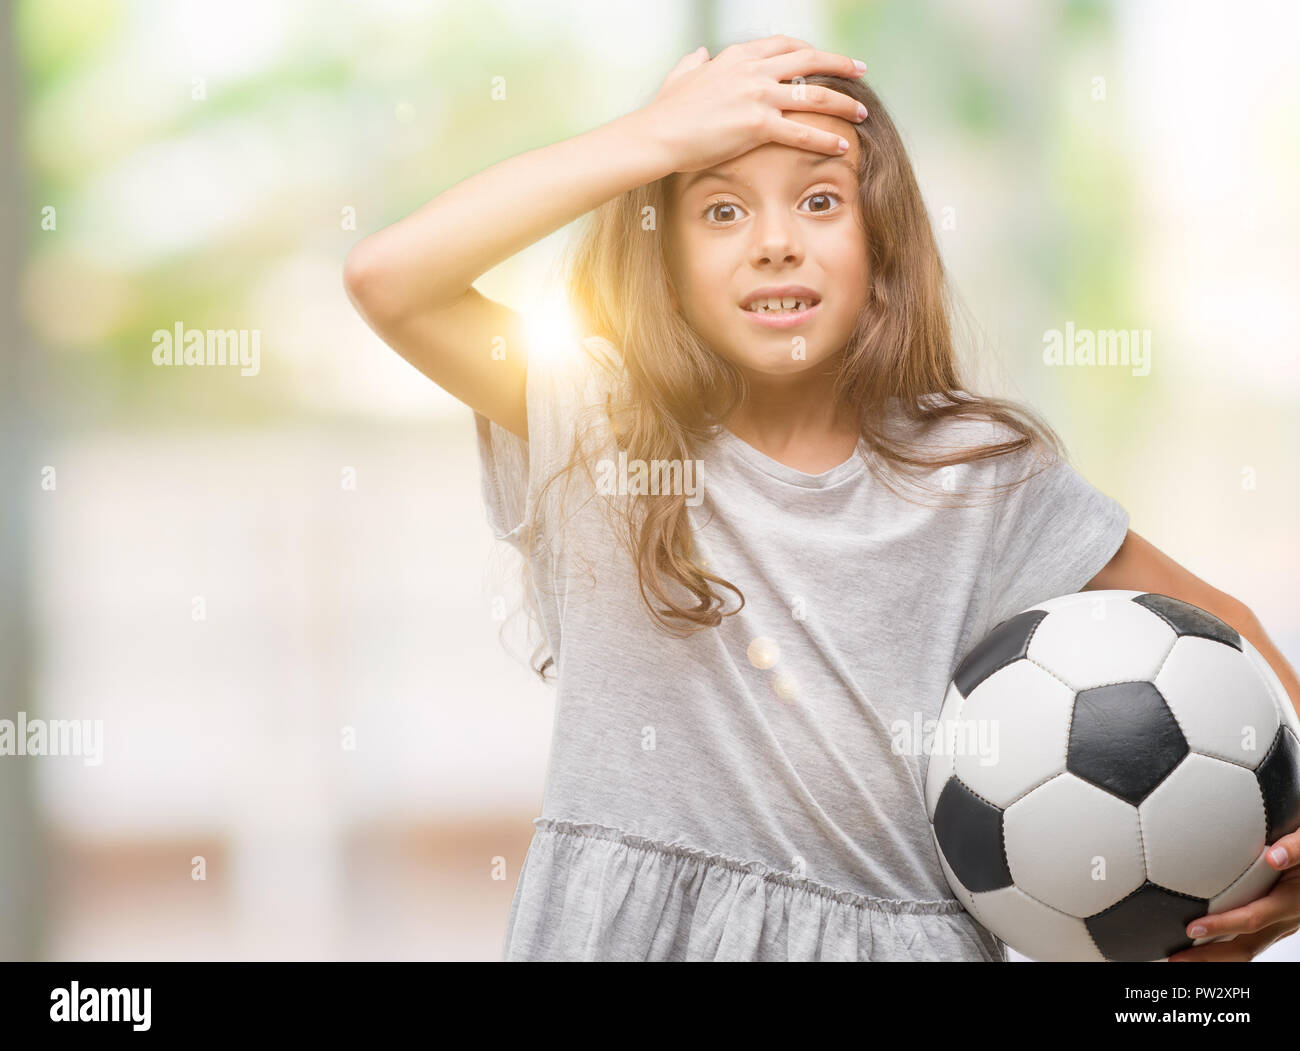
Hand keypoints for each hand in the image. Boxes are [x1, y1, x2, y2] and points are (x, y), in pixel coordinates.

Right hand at [635, 35, 867, 173]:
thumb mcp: (681, 75)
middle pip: (809, 61)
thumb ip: (695, 63)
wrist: (659, 134)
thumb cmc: (666, 111)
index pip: (784, 45)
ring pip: (815, 95)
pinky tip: (841, 145)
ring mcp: (758, 96)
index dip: (809, 50)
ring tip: (862, 113)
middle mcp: (753, 70)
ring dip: (844, 104)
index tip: (825, 58)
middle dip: (840, 65)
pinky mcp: (758, 125)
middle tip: (861, 72)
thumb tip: (700, 54)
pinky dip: (825, 138)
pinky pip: (802, 131)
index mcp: (737, 57)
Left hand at [1167, 830, 1299, 960]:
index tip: (1192, 928)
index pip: (1252, 919)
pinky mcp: (1275, 923)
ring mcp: (1281, 924)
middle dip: (1210, 956)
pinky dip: (1224, 943)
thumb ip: (1295, 848)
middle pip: (1245, 946)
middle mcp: (1286, 919)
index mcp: (1290, 900)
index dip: (1222, 926)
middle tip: (1176, 958)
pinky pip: (1250, 938)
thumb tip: (1274, 858)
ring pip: (1247, 947)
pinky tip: (1203, 941)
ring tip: (1183, 957)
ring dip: (1215, 955)